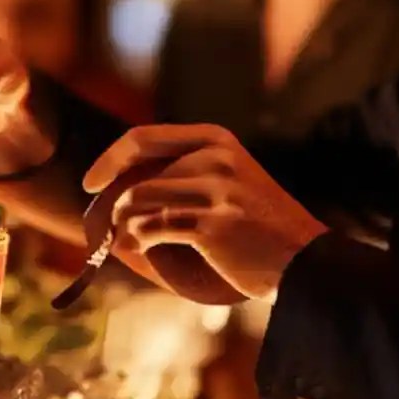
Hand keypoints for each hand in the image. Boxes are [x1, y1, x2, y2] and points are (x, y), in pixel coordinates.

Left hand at [83, 124, 327, 299]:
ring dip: (123, 227)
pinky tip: (139, 250)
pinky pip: (152, 229)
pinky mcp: (211, 225)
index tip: (91, 182)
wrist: (307, 260)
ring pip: (138, 203)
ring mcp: (215, 191)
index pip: (143, 138)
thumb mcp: (230, 178)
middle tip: (113, 231)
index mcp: (215, 140)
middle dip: (116, 209)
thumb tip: (123, 185)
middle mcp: (215, 159)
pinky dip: (136, 242)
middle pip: (137, 179)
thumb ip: (188, 171)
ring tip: (127, 242)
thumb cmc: (260, 226)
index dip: (109, 160)